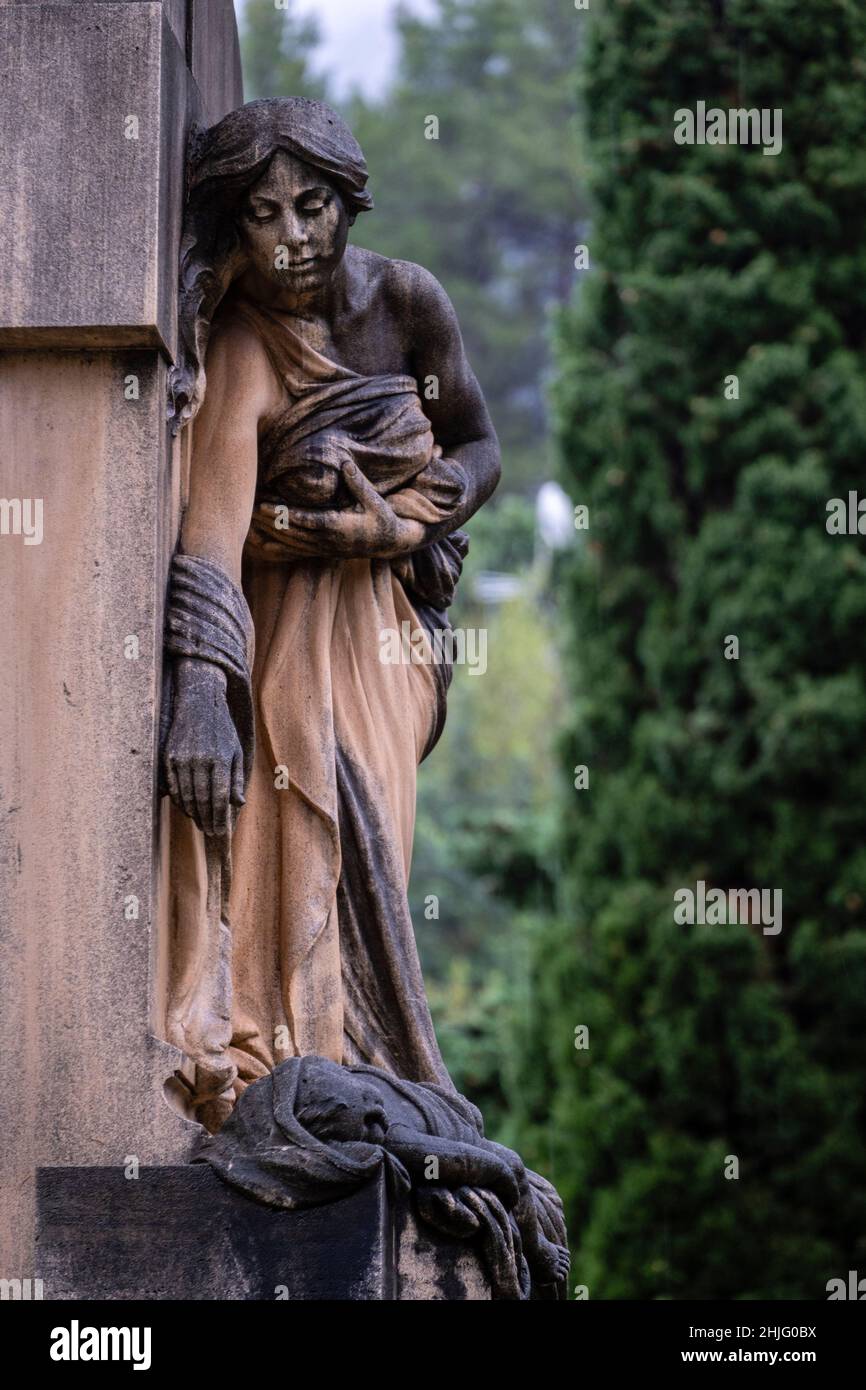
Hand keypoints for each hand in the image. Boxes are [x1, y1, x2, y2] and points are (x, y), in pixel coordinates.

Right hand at [164, 660, 244, 835]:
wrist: (198, 703)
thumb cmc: (222, 730)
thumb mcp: (235, 750)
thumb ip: (236, 778)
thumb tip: (239, 803)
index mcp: (221, 759)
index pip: (220, 797)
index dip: (220, 818)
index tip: (221, 832)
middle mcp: (200, 760)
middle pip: (202, 800)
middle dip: (206, 820)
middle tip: (210, 832)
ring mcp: (182, 758)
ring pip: (186, 795)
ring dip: (193, 813)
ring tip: (200, 823)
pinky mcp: (169, 757)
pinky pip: (173, 786)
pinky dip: (179, 801)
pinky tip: (186, 808)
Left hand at [248, 462, 428, 561]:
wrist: (390, 542)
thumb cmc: (382, 517)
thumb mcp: (374, 499)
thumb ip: (358, 482)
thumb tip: (345, 463)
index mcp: (336, 526)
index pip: (303, 521)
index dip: (282, 515)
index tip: (265, 506)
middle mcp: (326, 540)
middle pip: (291, 532)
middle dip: (269, 522)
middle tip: (247, 510)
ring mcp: (323, 548)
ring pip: (290, 544)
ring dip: (269, 534)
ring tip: (249, 524)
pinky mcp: (321, 551)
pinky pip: (295, 552)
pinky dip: (277, 548)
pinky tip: (261, 545)